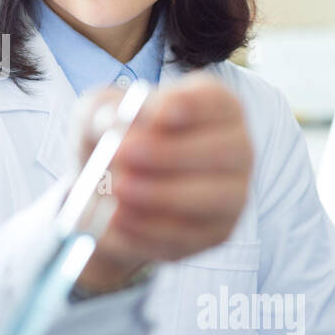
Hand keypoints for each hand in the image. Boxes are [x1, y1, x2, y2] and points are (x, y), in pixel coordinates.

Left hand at [74, 73, 252, 292]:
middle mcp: (235, 148)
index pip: (216, 100)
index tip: (157, 113)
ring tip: (117, 190)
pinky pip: (190, 234)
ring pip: (209, 197)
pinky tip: (118, 218)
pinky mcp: (218, 232)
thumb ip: (102, 112)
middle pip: (221, 149)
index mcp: (214, 106)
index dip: (189, 105)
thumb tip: (112, 123)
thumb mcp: (99, 117)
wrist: (112, 196)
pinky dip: (150, 228)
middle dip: (168, 153)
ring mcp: (233, 193)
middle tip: (122, 153)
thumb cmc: (117, 142)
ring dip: (160, 194)